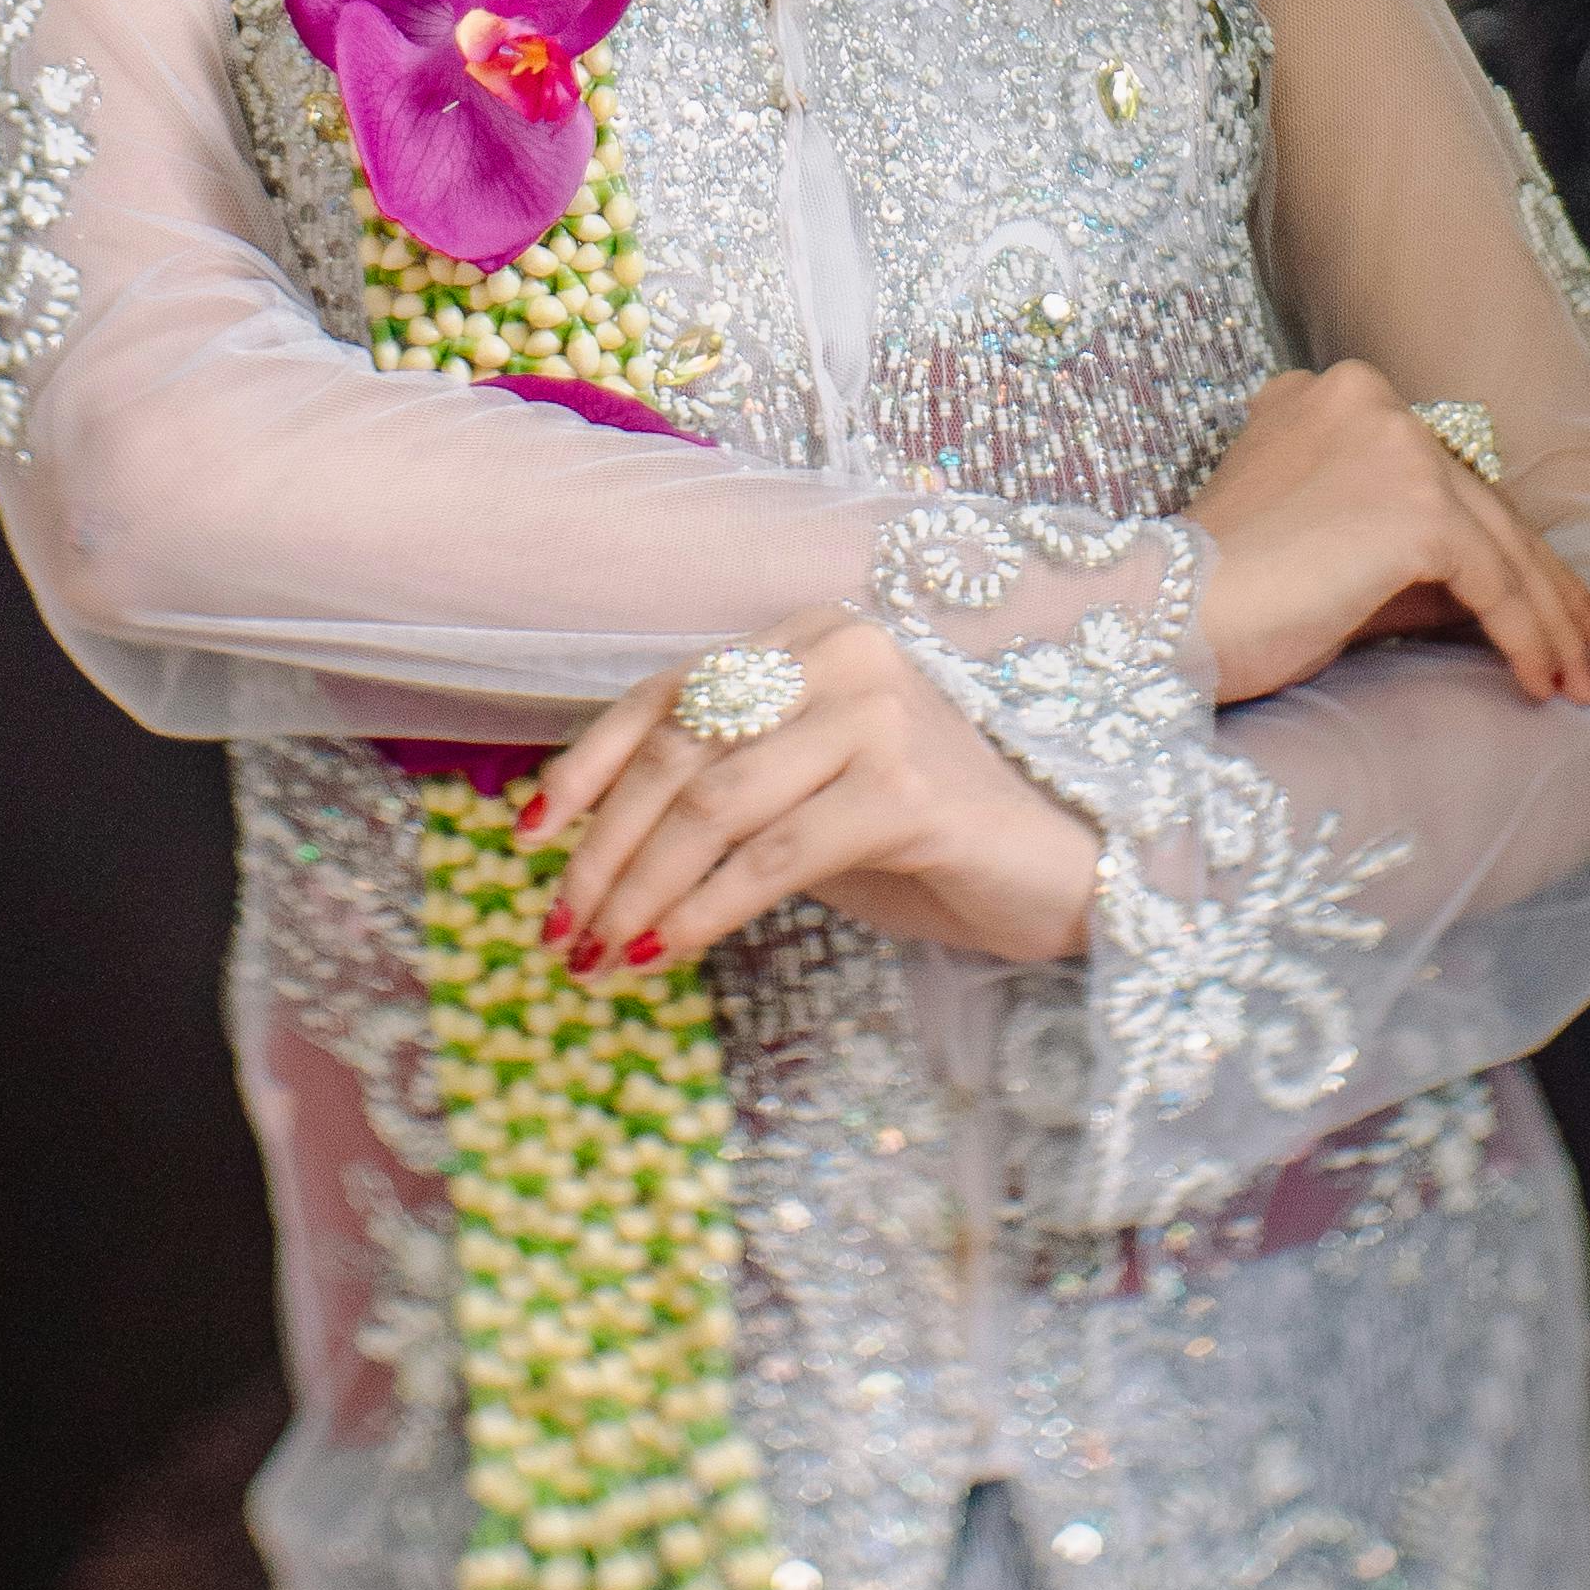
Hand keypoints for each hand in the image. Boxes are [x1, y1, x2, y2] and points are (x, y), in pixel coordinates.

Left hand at [526, 606, 1099, 973]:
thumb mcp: (807, 794)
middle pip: (682, 751)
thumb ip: (724, 786)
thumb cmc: (922, 838)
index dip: (589, 763)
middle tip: (561, 925)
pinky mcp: (906, 788)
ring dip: (641, 887)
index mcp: (808, 637)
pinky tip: (667, 950)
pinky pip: (774, 854)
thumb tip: (585, 836)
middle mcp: (841, 653)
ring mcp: (878, 714)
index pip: (669, 692)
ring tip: (601, 952)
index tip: (529, 833)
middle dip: (604, 846)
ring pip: (715, 804)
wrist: (1059, 872)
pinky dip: (707, 908)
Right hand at [1186, 363, 1589, 711]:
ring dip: (1545, 618)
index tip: (1544, 590)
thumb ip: (1407, 552)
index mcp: (1333, 393)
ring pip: (1499, 539)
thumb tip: (1500, 596)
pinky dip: (1523, 636)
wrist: (1164, 616)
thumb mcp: (1331, 553)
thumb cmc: (1229, 600)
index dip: (1497, 537)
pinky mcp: (1414, 503)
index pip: (1442, 473)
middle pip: (1481, 500)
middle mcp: (1367, 396)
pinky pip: (1491, 579)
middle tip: (1588, 639)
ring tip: (1576, 679)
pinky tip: (1540, 681)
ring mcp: (1393, 443)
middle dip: (1542, 579)